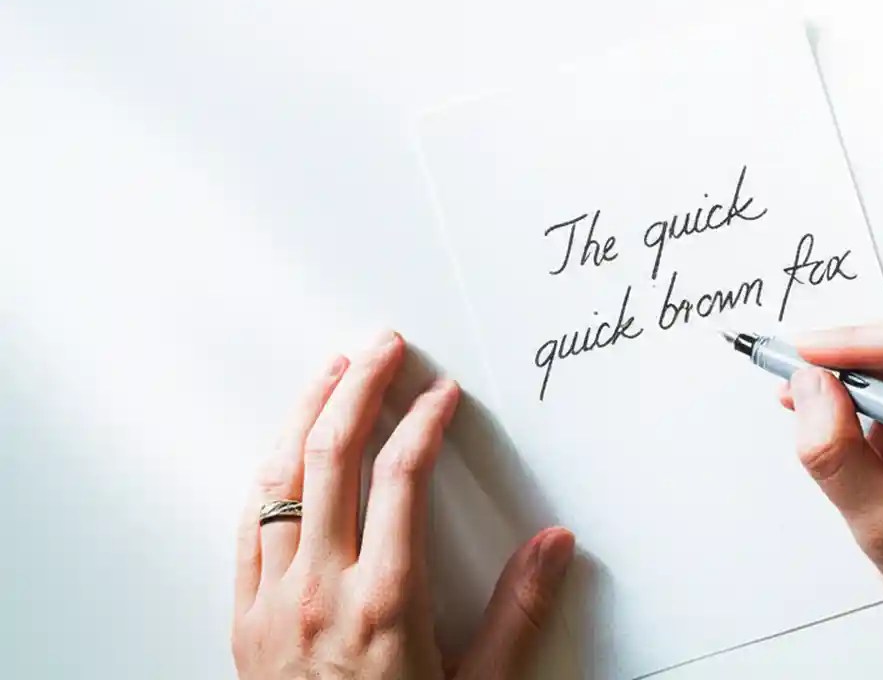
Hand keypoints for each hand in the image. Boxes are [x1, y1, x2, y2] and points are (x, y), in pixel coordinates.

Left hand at [233, 331, 574, 679]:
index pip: (401, 477)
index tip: (441, 394)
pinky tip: (284, 454)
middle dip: (359, 387)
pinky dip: (269, 475)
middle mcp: (320, 588)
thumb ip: (520, 613)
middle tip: (382, 348)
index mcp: (385, 600)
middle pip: (333, 456)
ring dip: (306, 415)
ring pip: (280, 478)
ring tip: (330, 373)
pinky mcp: (242, 618)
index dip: (424, 421)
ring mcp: (271, 600)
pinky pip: (248, 525)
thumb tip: (556, 546)